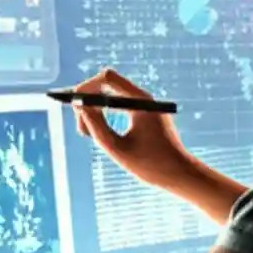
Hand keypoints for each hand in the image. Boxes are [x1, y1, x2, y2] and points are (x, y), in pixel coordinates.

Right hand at [72, 68, 196, 188]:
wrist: (179, 174)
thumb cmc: (151, 164)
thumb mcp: (116, 148)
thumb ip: (96, 126)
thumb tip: (79, 105)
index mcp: (141, 102)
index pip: (107, 78)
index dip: (86, 87)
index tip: (73, 106)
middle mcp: (144, 99)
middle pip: (106, 85)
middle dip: (88, 103)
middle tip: (81, 130)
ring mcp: (144, 106)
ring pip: (109, 97)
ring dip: (94, 112)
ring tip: (87, 135)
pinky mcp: (143, 114)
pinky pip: (117, 106)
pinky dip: (104, 116)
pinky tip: (97, 135)